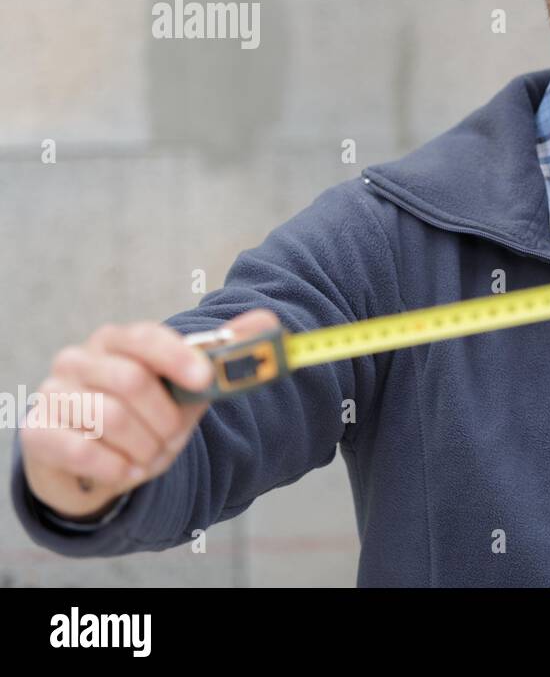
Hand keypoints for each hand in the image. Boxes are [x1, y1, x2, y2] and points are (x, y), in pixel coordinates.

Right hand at [20, 309, 279, 518]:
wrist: (98, 462)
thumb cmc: (148, 416)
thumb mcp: (189, 388)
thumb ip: (227, 354)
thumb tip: (269, 322)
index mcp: (120, 340)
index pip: (147, 337)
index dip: (178, 357)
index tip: (204, 380)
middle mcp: (80, 358)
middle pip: (132, 381)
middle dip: (165, 420)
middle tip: (171, 439)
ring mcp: (53, 392)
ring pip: (110, 418)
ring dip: (143, 446)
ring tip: (148, 454)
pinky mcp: (37, 431)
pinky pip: (80, 450)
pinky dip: (116, 466)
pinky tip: (126, 469)